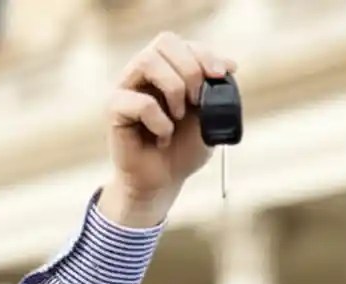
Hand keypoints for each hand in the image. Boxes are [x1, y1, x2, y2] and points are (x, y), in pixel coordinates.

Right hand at [100, 32, 237, 225]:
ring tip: (179, 116)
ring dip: (174, 88)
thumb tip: (231, 65)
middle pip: (164, 41)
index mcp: (166, 68)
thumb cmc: (184, 148)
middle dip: (190, 69)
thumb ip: (218, 91)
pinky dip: (160, 121)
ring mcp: (126, 88)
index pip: (180, 42)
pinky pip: (140, 102)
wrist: (164, 181)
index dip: (203, 53)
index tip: (221, 74)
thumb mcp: (210, 118)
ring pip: (147, 61)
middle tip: (198, 101)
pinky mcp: (114, 109)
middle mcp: (143, 73)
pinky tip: (162, 137)